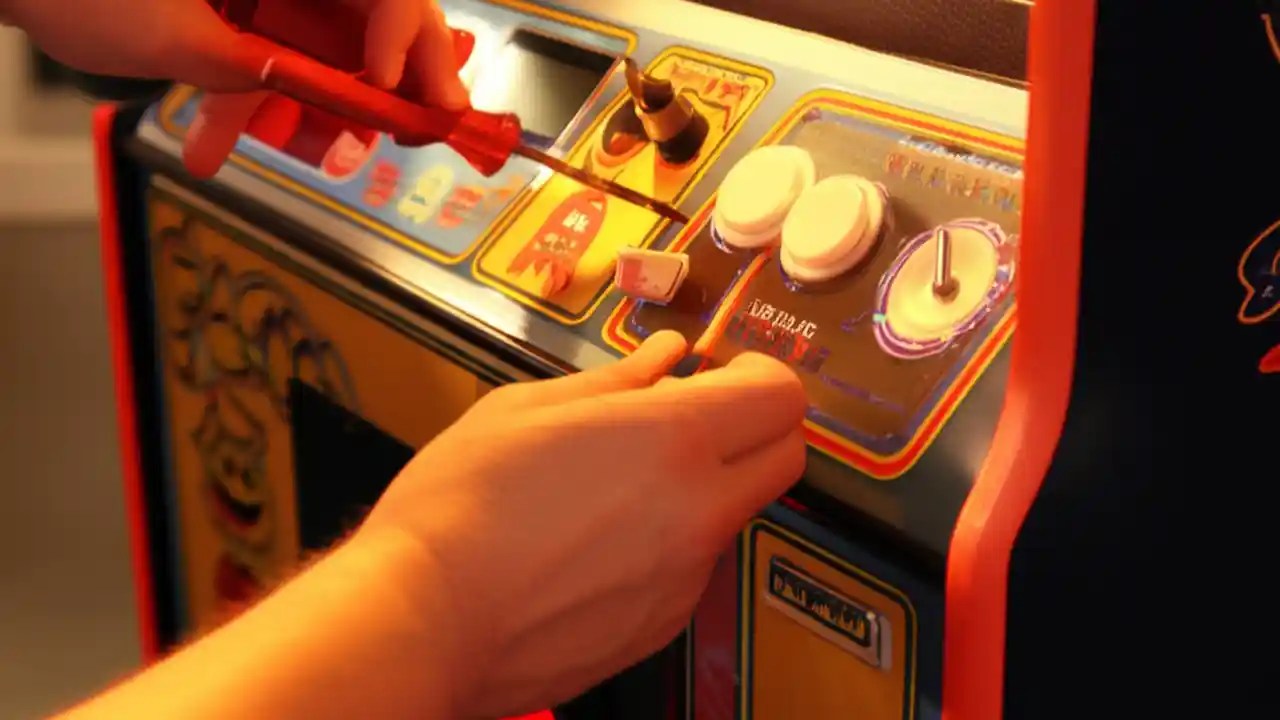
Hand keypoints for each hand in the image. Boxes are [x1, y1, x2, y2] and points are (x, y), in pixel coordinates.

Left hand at [5, 0, 467, 175]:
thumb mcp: (170, 37)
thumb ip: (252, 71)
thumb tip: (327, 101)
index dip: (405, 35)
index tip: (397, 93)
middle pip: (373, 8)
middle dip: (396, 74)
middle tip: (419, 130)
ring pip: (326, 36)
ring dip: (320, 100)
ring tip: (331, 157)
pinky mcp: (240, 1)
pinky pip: (273, 47)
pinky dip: (254, 96)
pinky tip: (218, 143)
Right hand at [358, 330, 808, 716]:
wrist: (423, 619)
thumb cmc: (458, 508)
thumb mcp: (526, 409)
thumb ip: (614, 382)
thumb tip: (664, 360)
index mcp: (671, 439)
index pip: (779, 395)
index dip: (762, 375)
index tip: (731, 373)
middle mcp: (698, 510)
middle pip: (786, 457)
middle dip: (757, 428)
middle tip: (702, 417)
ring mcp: (686, 575)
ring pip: (733, 513)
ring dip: (704, 487)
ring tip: (617, 486)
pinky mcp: (663, 623)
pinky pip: (691, 567)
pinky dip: (667, 543)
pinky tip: (598, 540)